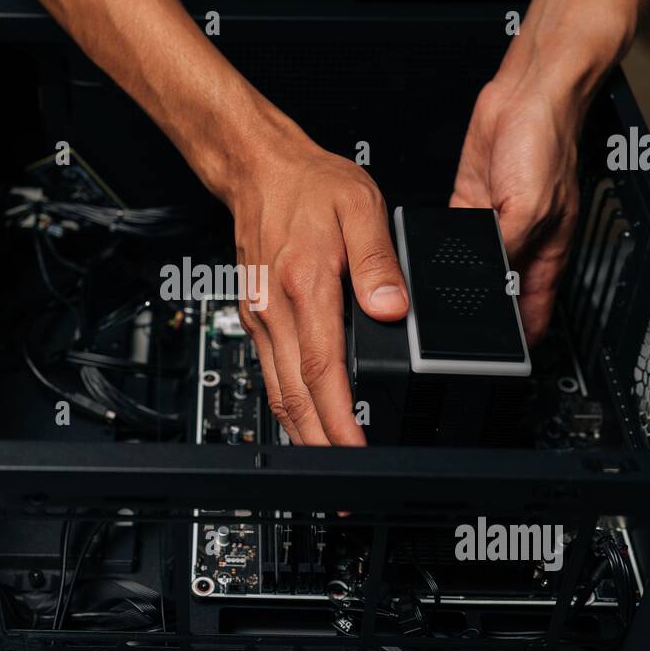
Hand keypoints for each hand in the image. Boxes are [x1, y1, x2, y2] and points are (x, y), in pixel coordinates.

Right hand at [226, 138, 407, 446]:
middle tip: (346, 481)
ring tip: (330, 465)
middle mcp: (276, 309)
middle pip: (294, 397)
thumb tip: (393, 309)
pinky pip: (271, 375)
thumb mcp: (360, 206)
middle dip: (321, 446)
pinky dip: (289, 408)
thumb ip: (379, 261)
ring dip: (302, 435)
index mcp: (305, 285)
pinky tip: (306, 423)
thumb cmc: (309, 184)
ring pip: (278, 393)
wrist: (257, 169)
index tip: (359, 450)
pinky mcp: (256, 318)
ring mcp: (261, 317)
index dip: (341, 419)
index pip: (324, 370)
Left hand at [450, 70, 584, 345]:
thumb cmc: (547, 140)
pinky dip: (440, 251)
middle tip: (456, 338)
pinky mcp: (468, 202)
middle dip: (481, 312)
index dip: (521, 334)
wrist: (526, 94)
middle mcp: (522, 239)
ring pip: (471, 267)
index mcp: (549, 248)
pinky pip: (451, 237)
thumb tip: (487, 282)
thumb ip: (506, 248)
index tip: (503, 358)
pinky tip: (427, 264)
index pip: (534, 306)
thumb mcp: (530, 208)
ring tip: (436, 308)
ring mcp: (494, 221)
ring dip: (457, 282)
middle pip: (499, 290)